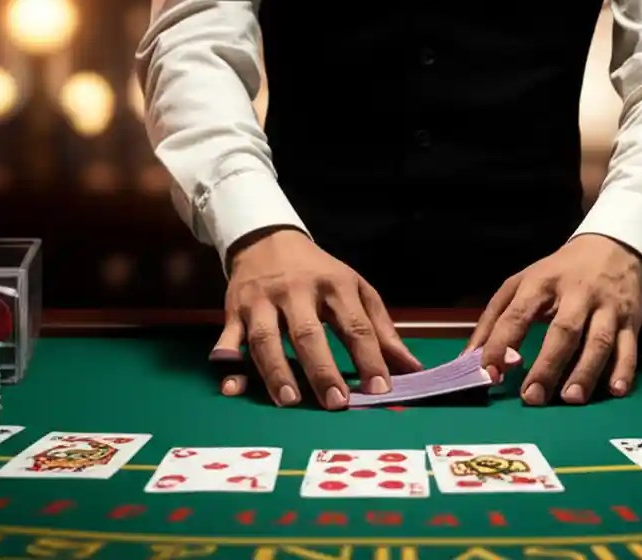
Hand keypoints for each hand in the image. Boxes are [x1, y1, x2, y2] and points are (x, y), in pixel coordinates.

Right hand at [212, 228, 422, 409]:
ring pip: (266, 338)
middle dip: (322, 369)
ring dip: (277, 372)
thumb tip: (412, 368)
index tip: (381, 388)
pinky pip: (230, 338)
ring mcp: (263, 301)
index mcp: (335, 285)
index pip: (355, 325)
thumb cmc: (319, 272)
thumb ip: (382, 329)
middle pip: (309, 333)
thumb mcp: (356, 289)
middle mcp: (297, 291)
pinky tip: (232, 388)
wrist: (268, 238)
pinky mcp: (235, 309)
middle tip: (336, 403)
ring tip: (290, 402)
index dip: (369, 358)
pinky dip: (229, 364)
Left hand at [465, 234, 641, 404]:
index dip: (501, 343)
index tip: (490, 373)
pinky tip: (616, 390)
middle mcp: (576, 293)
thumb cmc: (559, 272)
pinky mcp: (631, 319)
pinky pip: (630, 347)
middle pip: (562, 331)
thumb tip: (468, 359)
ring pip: (598, 341)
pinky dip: (625, 370)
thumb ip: (494, 319)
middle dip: (547, 365)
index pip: (517, 314)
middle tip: (532, 397)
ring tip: (570, 399)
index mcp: (541, 283)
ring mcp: (606, 307)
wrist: (613, 246)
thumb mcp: (521, 283)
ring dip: (585, 372)